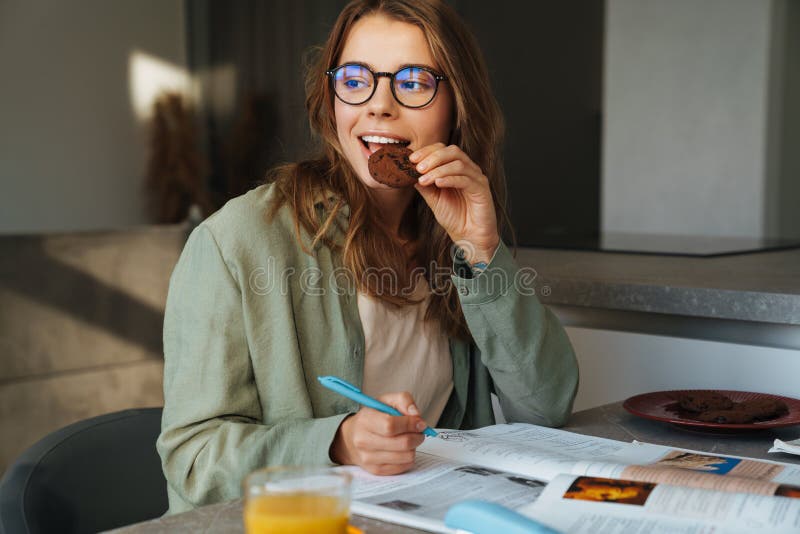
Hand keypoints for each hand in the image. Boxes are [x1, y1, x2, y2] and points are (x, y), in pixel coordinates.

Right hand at [330, 392, 427, 475]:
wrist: (351, 438)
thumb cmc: (372, 417)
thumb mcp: (385, 401)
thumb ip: (403, 400)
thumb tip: (416, 415)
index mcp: (365, 420)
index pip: (391, 425)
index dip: (410, 424)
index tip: (420, 422)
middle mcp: (364, 441)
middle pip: (402, 443)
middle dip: (417, 436)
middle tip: (419, 431)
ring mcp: (369, 458)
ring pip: (407, 456)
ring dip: (414, 447)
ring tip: (409, 439)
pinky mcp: (376, 470)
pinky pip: (404, 467)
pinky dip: (408, 457)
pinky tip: (403, 449)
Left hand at [412, 143, 499, 263]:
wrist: (470, 238)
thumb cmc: (455, 218)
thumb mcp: (434, 199)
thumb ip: (425, 185)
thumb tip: (409, 172)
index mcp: (457, 169)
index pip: (443, 150)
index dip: (427, 151)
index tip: (411, 159)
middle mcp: (468, 169)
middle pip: (452, 151)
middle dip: (432, 157)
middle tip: (418, 167)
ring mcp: (476, 178)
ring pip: (458, 163)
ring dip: (438, 169)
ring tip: (424, 179)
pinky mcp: (482, 189)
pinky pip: (466, 179)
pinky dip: (450, 179)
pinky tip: (438, 183)